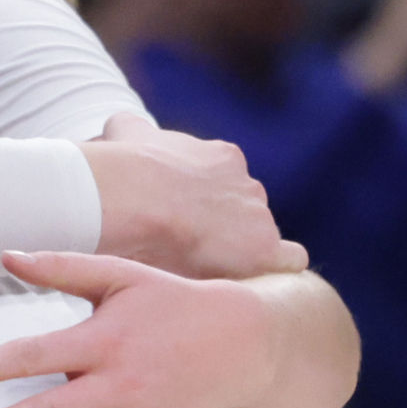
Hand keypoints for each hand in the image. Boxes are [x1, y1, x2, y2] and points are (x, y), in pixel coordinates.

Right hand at [80, 116, 303, 280]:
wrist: (135, 196)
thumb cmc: (127, 169)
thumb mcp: (127, 133)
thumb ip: (131, 128)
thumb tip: (118, 124)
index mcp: (221, 159)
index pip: (225, 185)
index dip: (205, 207)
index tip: (182, 223)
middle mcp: (247, 184)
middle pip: (244, 212)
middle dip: (223, 231)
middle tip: (188, 253)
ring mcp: (258, 216)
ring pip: (260, 237)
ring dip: (238, 254)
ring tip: (205, 273)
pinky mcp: (264, 248)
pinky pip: (288, 260)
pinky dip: (272, 270)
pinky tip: (247, 283)